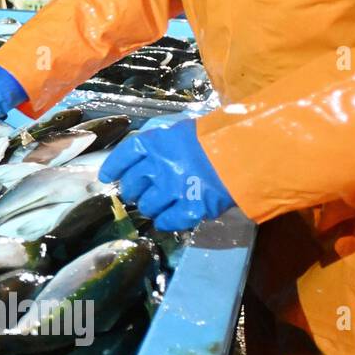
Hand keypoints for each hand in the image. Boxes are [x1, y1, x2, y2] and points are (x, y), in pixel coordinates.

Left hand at [99, 119, 234, 231]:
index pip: (124, 155)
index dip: (113, 167)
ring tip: (159, 205)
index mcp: (156, 143)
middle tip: (139, 193)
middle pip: (131, 185)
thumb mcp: (184, 132)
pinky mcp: (190, 208)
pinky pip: (166, 221)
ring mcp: (173, 189)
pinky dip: (165, 222)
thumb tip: (146, 161)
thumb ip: (163, 145)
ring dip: (150, 207)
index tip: (106, 177)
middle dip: (133, 191)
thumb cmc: (218, 138)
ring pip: (147, 206)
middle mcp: (159, 166)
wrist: (248, 152)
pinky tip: (168, 219)